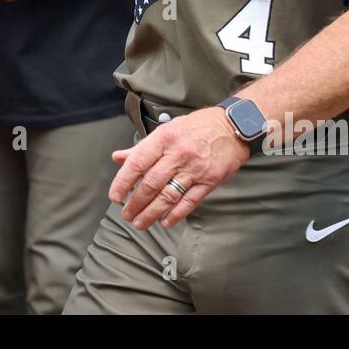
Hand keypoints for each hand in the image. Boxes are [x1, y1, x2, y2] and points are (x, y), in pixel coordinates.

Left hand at [110, 107, 248, 229]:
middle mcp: (178, 154)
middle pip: (151, 184)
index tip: (115, 197)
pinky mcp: (210, 180)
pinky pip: (189, 201)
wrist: (233, 126)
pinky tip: (165, 222)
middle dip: (135, 203)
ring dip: (151, 213)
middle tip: (126, 214)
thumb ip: (142, 147)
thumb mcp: (167, 130)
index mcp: (164, 138)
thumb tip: (118, 157)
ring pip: (168, 196)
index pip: (137, 163)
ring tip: (140, 223)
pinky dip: (176, 214)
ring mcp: (195, 168)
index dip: (123, 182)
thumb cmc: (197, 127)